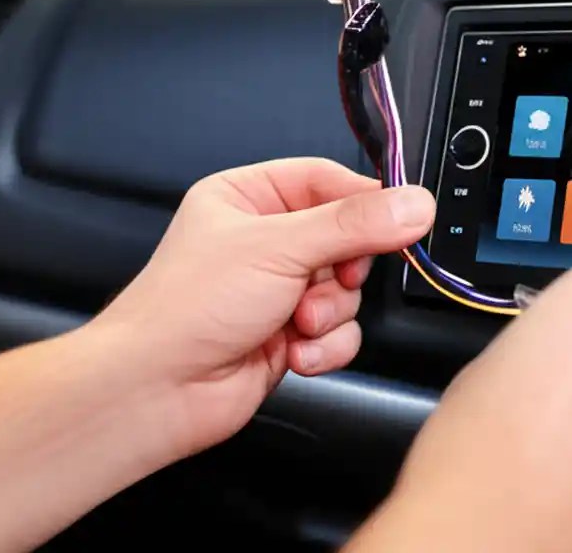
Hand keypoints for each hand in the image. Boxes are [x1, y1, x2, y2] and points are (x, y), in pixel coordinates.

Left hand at [88, 158, 435, 457]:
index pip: (328, 181)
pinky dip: (325, 346)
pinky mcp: (289, 335)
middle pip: (347, 240)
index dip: (365, 201)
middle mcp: (263, 241)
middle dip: (342, 272)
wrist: (157, 390)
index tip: (401, 220)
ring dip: (331, 314)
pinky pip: (339, 332)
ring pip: (347, 291)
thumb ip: (355, 225)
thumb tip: (414, 204)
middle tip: (326, 281)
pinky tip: (295, 354)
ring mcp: (277, 291)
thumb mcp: (280, 247)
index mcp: (247, 198)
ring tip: (297, 324)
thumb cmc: (189, 308)